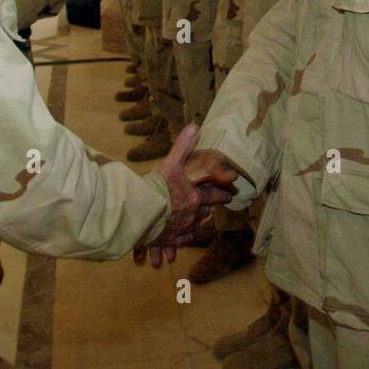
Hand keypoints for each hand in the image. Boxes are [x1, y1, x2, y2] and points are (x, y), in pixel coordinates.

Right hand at [133, 127, 237, 267]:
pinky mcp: (170, 240)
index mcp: (195, 197)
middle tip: (209, 207)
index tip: (229, 195)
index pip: (214, 195)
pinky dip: (180, 241)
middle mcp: (192, 215)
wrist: (139, 213)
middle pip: (205, 212)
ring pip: (194, 228)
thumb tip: (195, 126)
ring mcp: (181, 229)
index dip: (222, 194)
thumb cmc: (155, 188)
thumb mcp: (170, 163)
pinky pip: (180, 242)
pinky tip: (179, 241)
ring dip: (194, 225)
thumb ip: (183, 146)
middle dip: (207, 209)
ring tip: (193, 224)